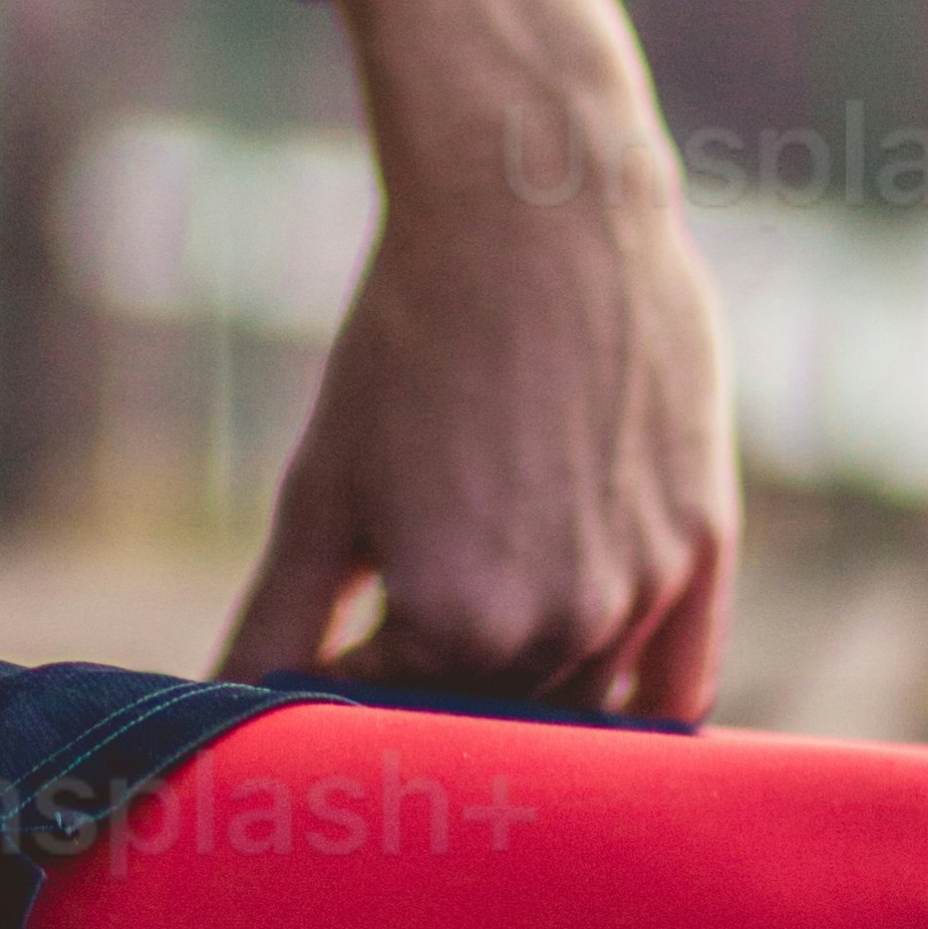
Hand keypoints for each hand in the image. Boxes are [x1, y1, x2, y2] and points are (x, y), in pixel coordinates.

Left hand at [229, 0, 739, 721]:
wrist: (537, 209)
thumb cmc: (412, 341)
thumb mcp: (323, 489)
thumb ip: (275, 625)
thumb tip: (221, 714)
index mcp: (455, 625)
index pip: (396, 718)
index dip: (359, 684)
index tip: (343, 642)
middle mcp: (562, 626)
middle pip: (493, 719)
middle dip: (445, 687)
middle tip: (415, 613)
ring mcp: (645, 591)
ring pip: (582, 699)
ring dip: (533, 679)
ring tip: (496, 586)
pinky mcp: (706, 546)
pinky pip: (676, 680)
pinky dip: (632, 691)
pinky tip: (587, 669)